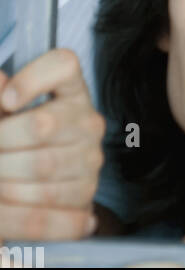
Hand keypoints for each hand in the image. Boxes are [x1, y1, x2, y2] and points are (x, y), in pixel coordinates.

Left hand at [0, 50, 103, 240]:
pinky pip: (47, 201)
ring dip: (5, 175)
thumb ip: (2, 97)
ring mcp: (91, 157)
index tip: (6, 100)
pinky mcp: (86, 190)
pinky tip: (3, 197)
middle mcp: (88, 120)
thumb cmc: (25, 138)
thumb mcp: (12, 112)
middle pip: (42, 124)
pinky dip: (14, 204)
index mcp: (72, 89)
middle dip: (2, 140)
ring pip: (40, 166)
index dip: (32, 79)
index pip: (64, 65)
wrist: (53, 182)